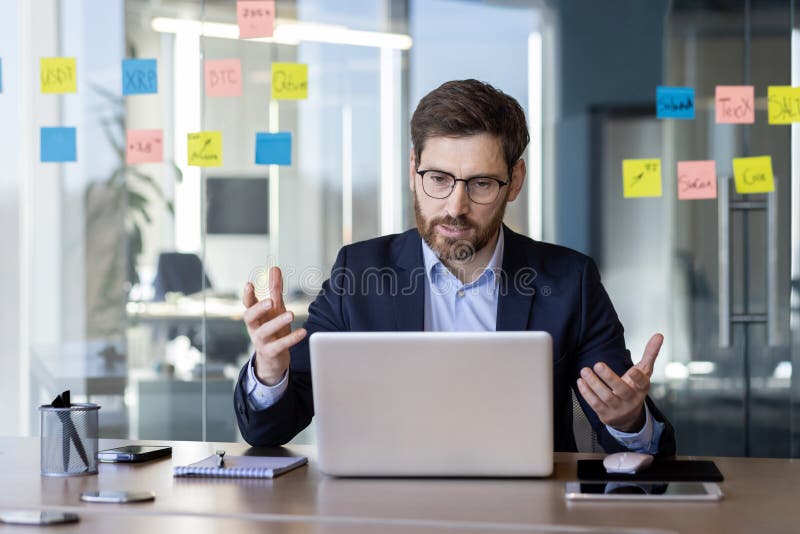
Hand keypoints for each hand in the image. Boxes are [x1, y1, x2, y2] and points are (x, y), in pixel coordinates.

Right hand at [243, 266, 306, 385]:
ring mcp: (261, 341)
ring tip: (291, 314)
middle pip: (250, 317)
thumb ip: (274, 290)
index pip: (247, 304)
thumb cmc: (272, 329)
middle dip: (258, 309)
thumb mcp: (274, 309)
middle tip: (270, 301)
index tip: (249, 284)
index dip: (247, 295)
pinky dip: (291, 339)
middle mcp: (255, 328)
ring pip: (265, 332)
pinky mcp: (271, 352)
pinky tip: (303, 331)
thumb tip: (274, 268)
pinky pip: (279, 346)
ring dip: (277, 322)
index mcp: (255, 316)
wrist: (272, 359)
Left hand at [576, 333, 662, 432]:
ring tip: (584, 370)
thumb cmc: (634, 388)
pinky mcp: (606, 414)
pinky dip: (587, 393)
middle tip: (598, 364)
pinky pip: (595, 404)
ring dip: (594, 383)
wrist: (628, 416)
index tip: (634, 370)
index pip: (642, 383)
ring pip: (606, 397)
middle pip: (622, 389)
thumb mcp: (644, 372)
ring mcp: (618, 408)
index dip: (638, 377)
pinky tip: (581, 382)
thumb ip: (650, 353)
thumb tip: (659, 335)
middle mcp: (631, 399)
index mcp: (641, 387)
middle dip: (609, 377)